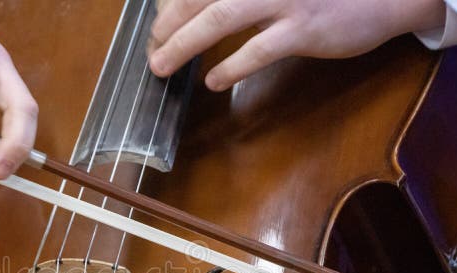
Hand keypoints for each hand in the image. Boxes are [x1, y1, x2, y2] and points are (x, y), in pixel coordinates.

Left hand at [149, 0, 445, 91]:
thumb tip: (202, 9)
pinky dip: (229, 67)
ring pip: (218, 18)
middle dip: (167, 24)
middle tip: (152, 50)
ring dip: (182, 45)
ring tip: (162, 67)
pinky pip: (256, 50)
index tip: (157, 27)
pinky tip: (213, 81)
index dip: (172, 5)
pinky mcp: (304, 28)